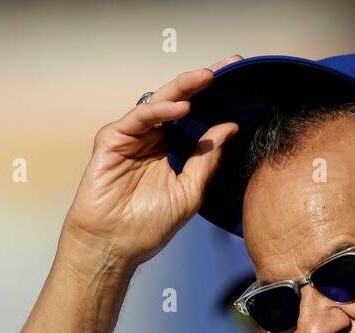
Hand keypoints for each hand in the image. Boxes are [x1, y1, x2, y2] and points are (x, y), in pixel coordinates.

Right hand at [60, 54, 242, 274]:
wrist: (114, 246)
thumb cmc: (148, 226)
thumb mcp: (190, 192)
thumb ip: (207, 159)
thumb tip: (230, 128)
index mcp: (173, 152)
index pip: (198, 119)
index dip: (218, 101)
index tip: (241, 83)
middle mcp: (154, 140)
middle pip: (182, 102)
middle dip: (204, 82)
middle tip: (229, 64)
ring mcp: (133, 137)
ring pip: (162, 103)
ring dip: (185, 88)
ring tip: (208, 77)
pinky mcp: (113, 138)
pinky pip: (139, 117)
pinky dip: (161, 111)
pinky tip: (182, 108)